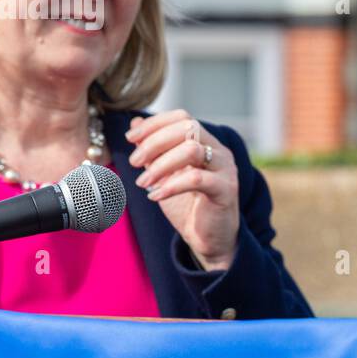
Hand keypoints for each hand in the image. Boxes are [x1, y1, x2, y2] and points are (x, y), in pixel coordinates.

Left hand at [126, 109, 239, 270]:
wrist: (208, 240)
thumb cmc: (188, 206)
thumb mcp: (164, 174)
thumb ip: (154, 150)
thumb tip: (135, 123)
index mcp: (206, 143)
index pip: (183, 117)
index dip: (155, 123)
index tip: (130, 138)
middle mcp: (219, 151)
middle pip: (188, 127)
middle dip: (154, 142)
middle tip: (134, 162)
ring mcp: (225, 169)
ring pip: (192, 150)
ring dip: (161, 164)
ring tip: (143, 182)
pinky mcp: (226, 190)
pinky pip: (196, 179)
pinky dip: (171, 185)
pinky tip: (155, 196)